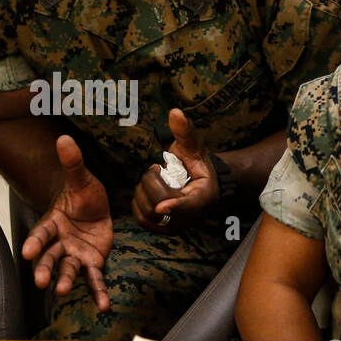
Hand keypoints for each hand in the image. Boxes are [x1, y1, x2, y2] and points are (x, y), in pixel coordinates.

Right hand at [22, 135, 111, 311]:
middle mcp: (60, 241)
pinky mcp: (92, 262)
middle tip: (39, 280)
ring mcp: (74, 254)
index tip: (26, 251)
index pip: (41, 232)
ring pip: (67, 269)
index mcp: (53, 222)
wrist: (97, 207)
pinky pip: (94, 279)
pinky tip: (104, 307)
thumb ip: (72, 162)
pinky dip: (98, 293)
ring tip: (60, 291)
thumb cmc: (84, 193)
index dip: (34, 242)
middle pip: (49, 256)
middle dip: (43, 268)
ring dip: (64, 281)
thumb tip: (64, 138)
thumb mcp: (81, 177)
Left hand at [132, 108, 219, 232]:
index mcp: (202, 197)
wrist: (201, 186)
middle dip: (151, 181)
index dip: (175, 206)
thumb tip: (175, 112)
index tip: (162, 206)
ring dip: (144, 191)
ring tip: (155, 181)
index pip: (188, 205)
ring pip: (147, 212)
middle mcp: (190, 217)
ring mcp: (175, 226)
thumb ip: (185, 132)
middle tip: (158, 169)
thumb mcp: (194, 147)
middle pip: (158, 201)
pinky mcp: (162, 228)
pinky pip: (141, 219)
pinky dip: (138, 203)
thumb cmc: (197, 164)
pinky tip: (147, 191)